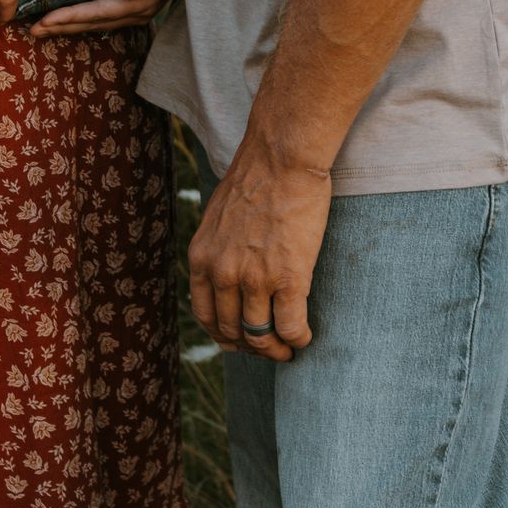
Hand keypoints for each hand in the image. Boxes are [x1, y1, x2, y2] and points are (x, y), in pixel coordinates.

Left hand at [28, 0, 180, 37]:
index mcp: (141, 1)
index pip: (97, 13)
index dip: (70, 18)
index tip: (44, 20)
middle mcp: (138, 11)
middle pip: (93, 22)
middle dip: (63, 26)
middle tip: (33, 30)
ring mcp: (138, 11)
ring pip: (97, 23)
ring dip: (71, 25)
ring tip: (44, 28)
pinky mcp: (137, 5)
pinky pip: (106, 17)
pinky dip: (85, 20)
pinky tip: (71, 19)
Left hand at [188, 141, 331, 362]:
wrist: (282, 157)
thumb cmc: (256, 178)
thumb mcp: (218, 217)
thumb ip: (218, 249)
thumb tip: (228, 274)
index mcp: (202, 258)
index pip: (205, 315)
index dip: (223, 335)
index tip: (240, 340)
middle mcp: (223, 273)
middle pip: (232, 332)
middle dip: (252, 347)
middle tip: (269, 349)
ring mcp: (254, 278)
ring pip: (260, 335)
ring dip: (276, 350)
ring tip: (288, 348)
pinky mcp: (288, 278)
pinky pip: (290, 327)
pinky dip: (298, 338)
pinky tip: (305, 336)